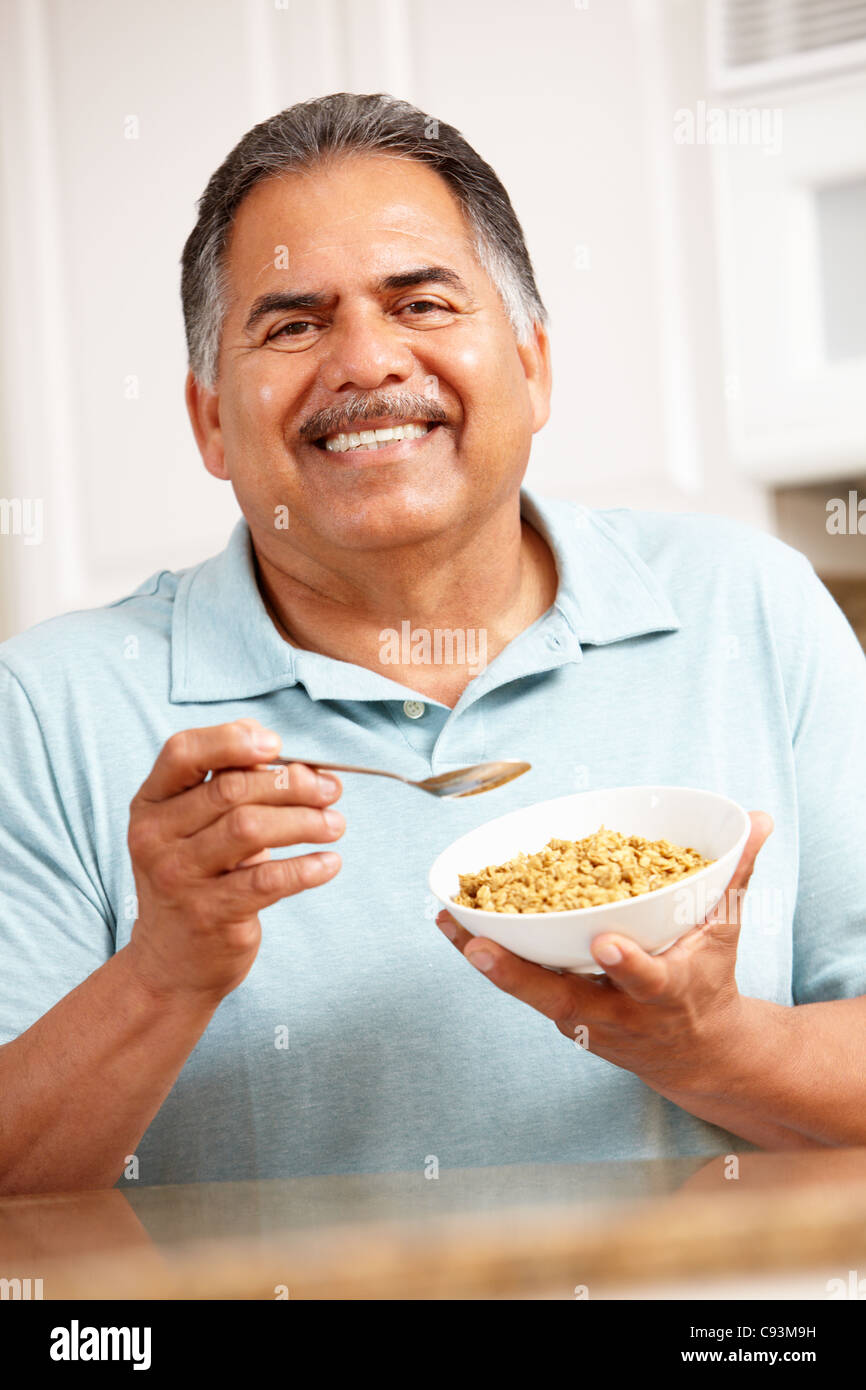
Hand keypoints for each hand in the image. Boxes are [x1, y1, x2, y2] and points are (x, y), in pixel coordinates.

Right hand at [126, 719, 343, 1002]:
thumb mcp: (192, 827)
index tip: (277, 745)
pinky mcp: (210, 913)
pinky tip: (329, 863)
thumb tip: (279, 748)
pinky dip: (307, 867)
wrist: (171, 963)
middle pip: (230, 790)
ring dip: (304, 821)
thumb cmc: (196, 878)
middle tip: (330, 791)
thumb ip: (226, 783)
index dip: (231, 739)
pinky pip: (268, 880)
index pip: (182, 752)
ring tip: (335, 824)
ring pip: (250, 828)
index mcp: (151, 803)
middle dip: (291, 784)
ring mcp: (179, 877)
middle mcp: (156, 836)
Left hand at [436, 812, 773, 1095]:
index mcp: (665, 993)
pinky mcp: (559, 1013)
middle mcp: (618, 1013)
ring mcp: (583, 1019)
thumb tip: (760, 819)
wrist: (696, 1055)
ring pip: (530, 991)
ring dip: (488, 960)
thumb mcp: (726, 932)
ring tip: (450, 921)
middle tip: (478, 948)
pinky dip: (487, 956)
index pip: (646, 980)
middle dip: (520, 978)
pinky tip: (453, 922)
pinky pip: (520, 983)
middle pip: (563, 998)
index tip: (607, 943)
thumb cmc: (706, 981)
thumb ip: (736, 874)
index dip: (627, 964)